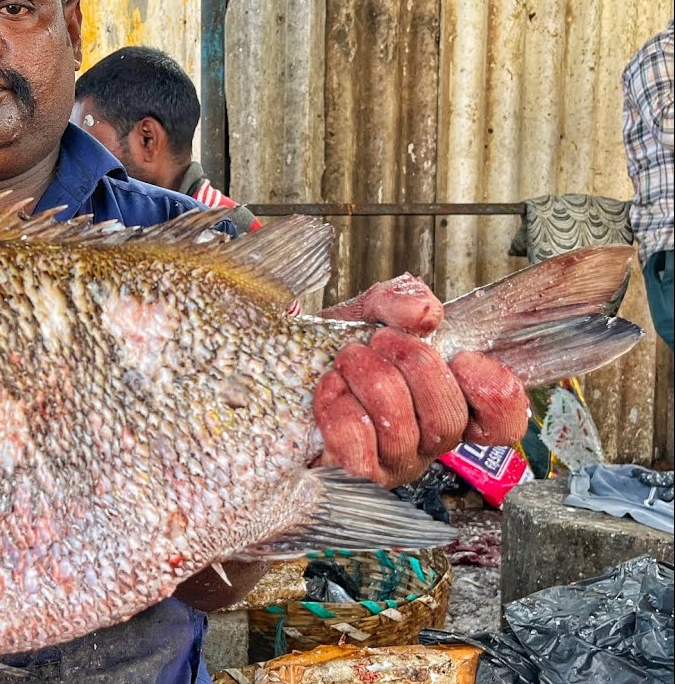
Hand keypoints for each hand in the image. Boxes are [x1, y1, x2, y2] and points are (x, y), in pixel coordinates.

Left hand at [313, 274, 528, 487]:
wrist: (276, 369)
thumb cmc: (332, 347)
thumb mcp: (370, 311)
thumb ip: (401, 300)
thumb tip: (426, 313)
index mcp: (444, 403)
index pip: (502, 423)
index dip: (494, 393)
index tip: (461, 357)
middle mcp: (425, 441)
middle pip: (448, 421)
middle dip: (415, 367)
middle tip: (379, 339)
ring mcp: (389, 465)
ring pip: (402, 433)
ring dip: (371, 381)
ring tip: (346, 358)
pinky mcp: (348, 477)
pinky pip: (359, 455)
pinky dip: (341, 413)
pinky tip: (328, 391)